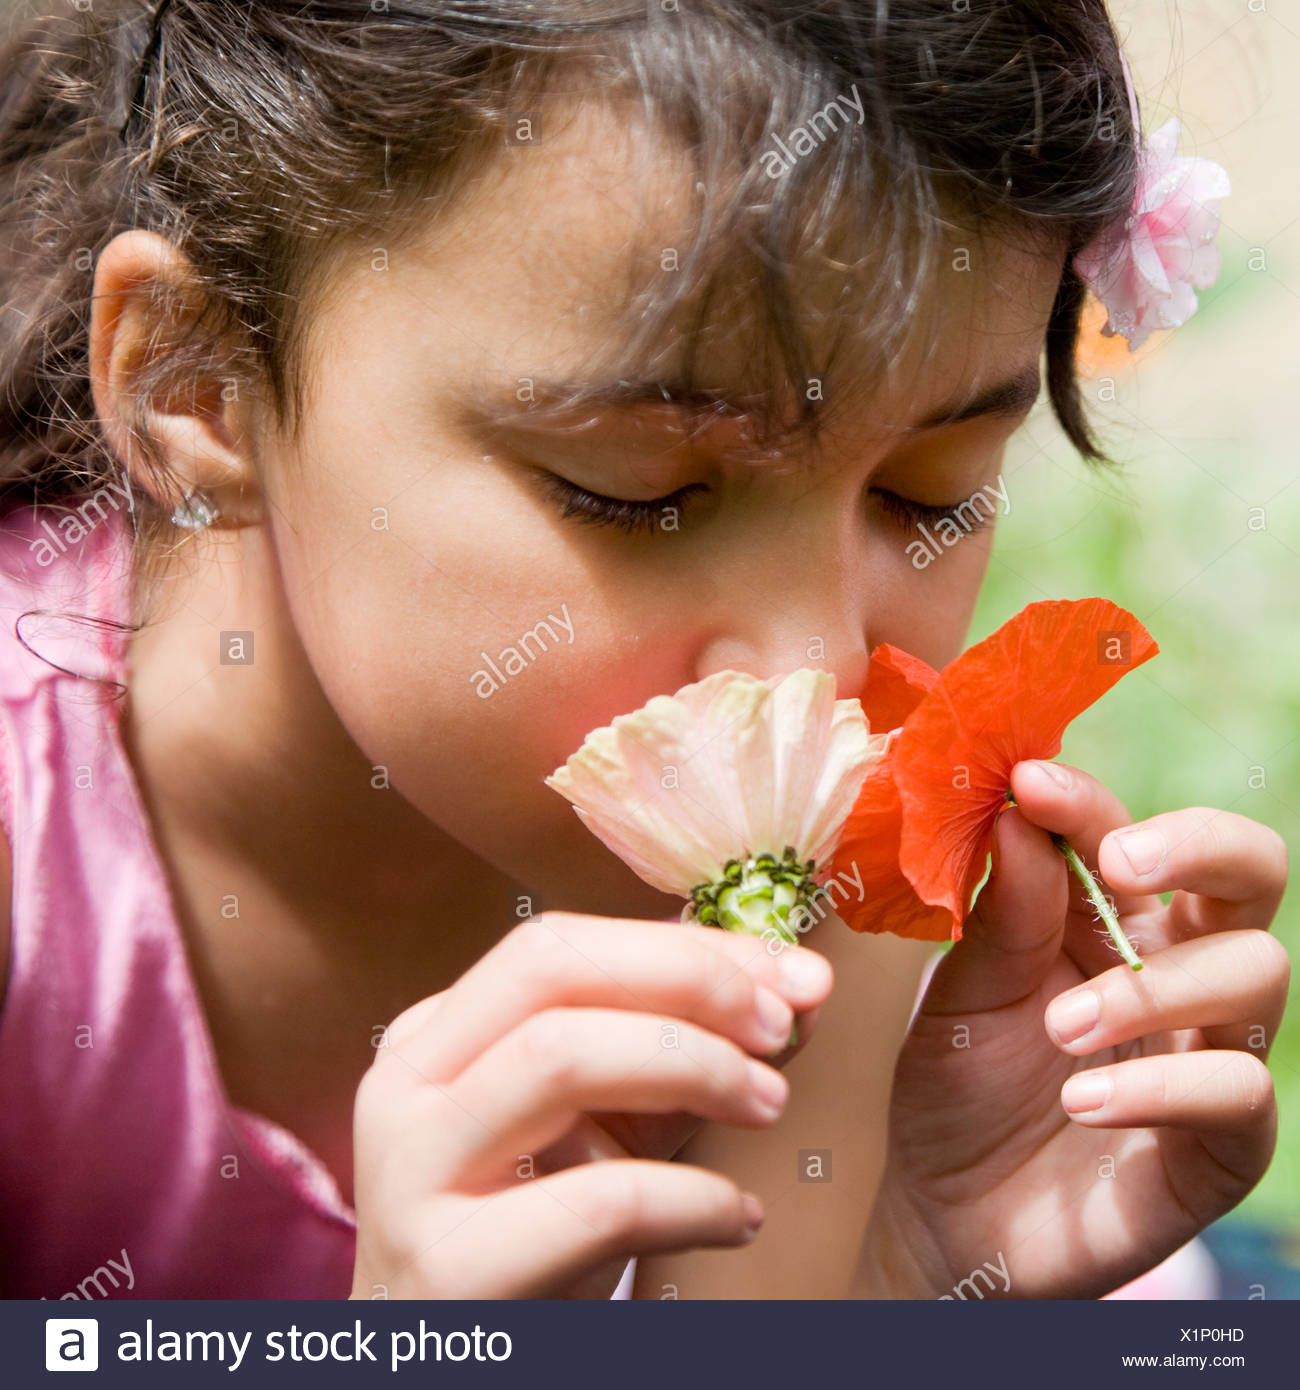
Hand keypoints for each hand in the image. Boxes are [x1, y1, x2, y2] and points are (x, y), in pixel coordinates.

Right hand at [348, 912, 831, 1298]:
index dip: (684, 946)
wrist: (460, 1365)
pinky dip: (694, 1199)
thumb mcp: (605, 1126)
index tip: (793, 975)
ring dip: (694, 1065)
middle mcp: (408, 1088)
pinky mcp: (450, 1273)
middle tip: (779, 1027)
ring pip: (559, 1056)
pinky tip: (740, 1219)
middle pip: (548, 971)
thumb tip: (792, 979)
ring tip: (769, 1105)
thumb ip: (676, 1048)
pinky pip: (596, 1203)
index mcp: (438, 1035)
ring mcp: (413, 1176)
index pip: (559, 945)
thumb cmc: (540, 1236)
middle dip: (684, 979)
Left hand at [859, 759, 1288, 1299]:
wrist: (947, 1214)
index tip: (1029, 784)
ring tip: (1060, 1028)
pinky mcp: (1219, 1146)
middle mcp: (1175, 973)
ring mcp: (1206, 1054)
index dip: (1091, 802)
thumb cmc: (958, 1088)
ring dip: (1154, 987)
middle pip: (1252, 874)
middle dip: (1197, 847)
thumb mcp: (962, 994)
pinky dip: (1165, 1084)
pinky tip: (1081, 1099)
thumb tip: (1019, 812)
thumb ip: (1002, 914)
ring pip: (1258, 973)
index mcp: (1110, 923)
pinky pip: (1241, 1091)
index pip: (1132, 834)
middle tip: (1117, 866)